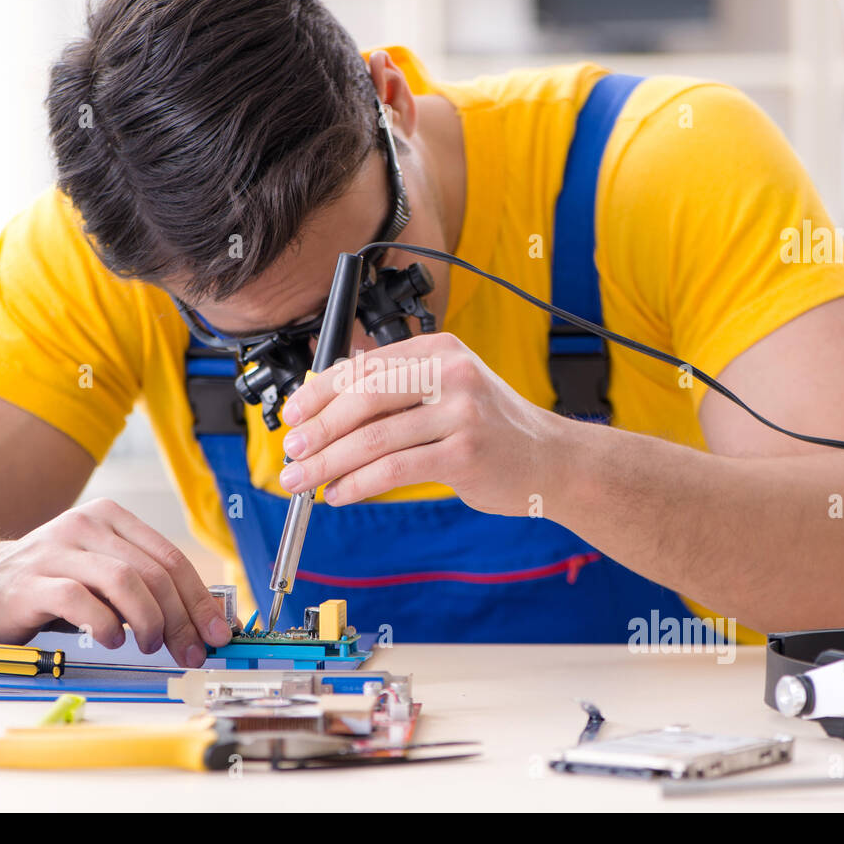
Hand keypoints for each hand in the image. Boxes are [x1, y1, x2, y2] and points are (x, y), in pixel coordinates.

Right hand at [0, 498, 232, 665]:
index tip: (216, 632)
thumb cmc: (47, 584)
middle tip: (190, 651)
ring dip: (149, 620)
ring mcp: (57, 550)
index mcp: (110, 519)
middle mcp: (86, 526)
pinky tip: (111, 640)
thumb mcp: (100, 575)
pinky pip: (82, 600)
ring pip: (124, 580)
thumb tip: (200, 622)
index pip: (170, 558)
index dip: (199, 598)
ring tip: (150, 645)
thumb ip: (143, 587)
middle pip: (153, 571)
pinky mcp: (31, 581)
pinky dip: (106, 624)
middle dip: (182, 617)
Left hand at [277, 333, 564, 515]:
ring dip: (328, 464)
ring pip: (373, 439)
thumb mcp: (448, 389)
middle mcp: (450, 374)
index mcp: (439, 349)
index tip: (292, 416)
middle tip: (292, 453)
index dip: (318, 392)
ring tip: (304, 482)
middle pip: (362, 399)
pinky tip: (339, 495)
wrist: (552, 460)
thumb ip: (396, 385)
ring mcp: (461, 413)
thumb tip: (326, 396)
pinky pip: (393, 470)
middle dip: (318, 430)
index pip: (363, 366)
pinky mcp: (465, 454)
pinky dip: (358, 485)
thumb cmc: (492, 427)